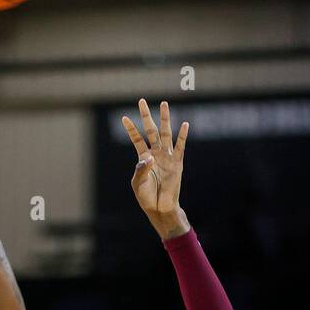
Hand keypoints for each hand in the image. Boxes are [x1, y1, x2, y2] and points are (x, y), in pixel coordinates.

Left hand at [121, 99, 189, 239]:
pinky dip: (183, 136)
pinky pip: (180, 147)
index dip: (131, 130)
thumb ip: (141, 169)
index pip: (137, 140)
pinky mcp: (177, 164)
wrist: (160, 208)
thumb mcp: (138, 183)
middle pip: (151, 131)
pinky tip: (185, 124)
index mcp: (144, 158)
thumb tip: (149, 157)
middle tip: (141, 101)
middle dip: (146, 116)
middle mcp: (156, 154)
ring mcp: (167, 158)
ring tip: (164, 104)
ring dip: (164, 119)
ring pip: (165, 134)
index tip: (124, 118)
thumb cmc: (147, 198)